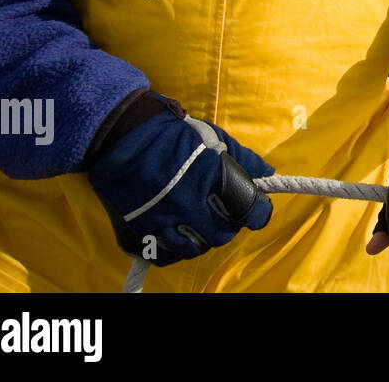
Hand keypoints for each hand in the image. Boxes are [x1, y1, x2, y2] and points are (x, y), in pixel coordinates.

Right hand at [88, 99, 273, 265]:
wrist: (121, 135)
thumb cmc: (173, 134)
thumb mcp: (214, 138)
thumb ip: (243, 159)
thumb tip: (267, 174)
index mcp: (212, 180)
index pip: (249, 211)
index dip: (257, 212)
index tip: (255, 209)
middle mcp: (189, 205)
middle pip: (222, 234)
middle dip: (228, 225)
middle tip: (222, 212)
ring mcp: (162, 222)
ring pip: (195, 248)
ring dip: (202, 238)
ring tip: (199, 223)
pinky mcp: (139, 232)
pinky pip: (165, 255)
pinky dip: (174, 248)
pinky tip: (176, 233)